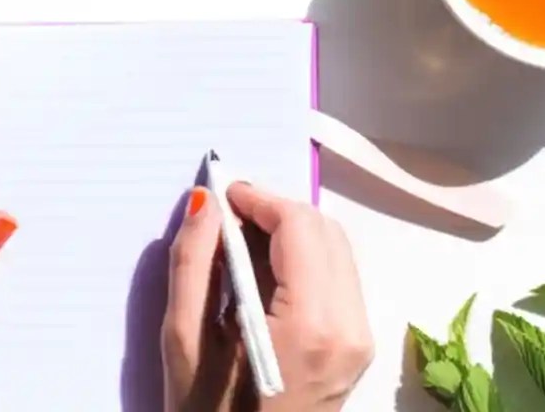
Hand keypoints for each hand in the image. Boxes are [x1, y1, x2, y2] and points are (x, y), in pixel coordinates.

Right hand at [161, 183, 372, 411]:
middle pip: (325, 232)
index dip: (260, 199)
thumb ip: (193, 262)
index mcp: (310, 324)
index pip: (300, 226)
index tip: (223, 195)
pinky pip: (338, 280)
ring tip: (242, 246)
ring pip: (337, 251)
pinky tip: (265, 277)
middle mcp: (350, 326)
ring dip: (292, 234)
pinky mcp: (357, 349)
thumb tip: (208, 200)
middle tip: (229, 220)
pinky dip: (305, 262)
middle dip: (277, 213)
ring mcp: (360, 340)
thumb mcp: (184, 341)